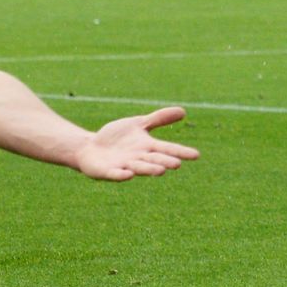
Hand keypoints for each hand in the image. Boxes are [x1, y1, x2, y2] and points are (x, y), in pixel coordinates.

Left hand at [72, 107, 198, 180]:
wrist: (90, 147)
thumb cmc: (116, 137)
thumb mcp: (137, 124)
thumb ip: (158, 119)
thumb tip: (183, 111)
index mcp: (147, 147)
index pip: (167, 149)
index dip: (180, 152)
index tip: (196, 155)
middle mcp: (138, 158)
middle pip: (154, 160)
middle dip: (164, 162)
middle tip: (176, 164)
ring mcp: (123, 166)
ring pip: (138, 168)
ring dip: (148, 169)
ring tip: (160, 171)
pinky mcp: (107, 172)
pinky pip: (115, 174)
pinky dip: (121, 175)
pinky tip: (128, 174)